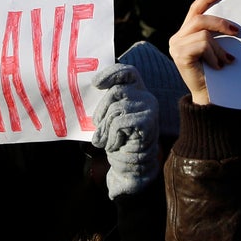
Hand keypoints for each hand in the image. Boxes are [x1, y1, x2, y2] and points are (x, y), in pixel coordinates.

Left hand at [91, 64, 158, 198]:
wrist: (134, 167)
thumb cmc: (119, 140)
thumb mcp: (111, 117)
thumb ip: (108, 103)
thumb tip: (91, 88)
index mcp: (138, 92)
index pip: (128, 72)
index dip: (112, 73)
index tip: (96, 84)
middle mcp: (146, 96)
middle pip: (117, 91)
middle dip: (101, 110)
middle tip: (97, 127)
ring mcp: (149, 109)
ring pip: (117, 108)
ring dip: (105, 128)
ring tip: (106, 141)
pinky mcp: (147, 122)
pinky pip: (120, 123)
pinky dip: (112, 136)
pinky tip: (115, 145)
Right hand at [168, 0, 240, 105]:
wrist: (209, 98)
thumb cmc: (217, 73)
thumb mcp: (216, 48)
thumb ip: (215, 33)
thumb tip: (231, 18)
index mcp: (186, 33)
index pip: (194, 10)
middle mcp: (177, 38)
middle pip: (199, 18)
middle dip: (221, 23)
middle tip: (238, 31)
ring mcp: (176, 46)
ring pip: (204, 33)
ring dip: (220, 48)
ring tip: (225, 61)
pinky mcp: (180, 55)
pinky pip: (203, 45)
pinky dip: (215, 55)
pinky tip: (217, 67)